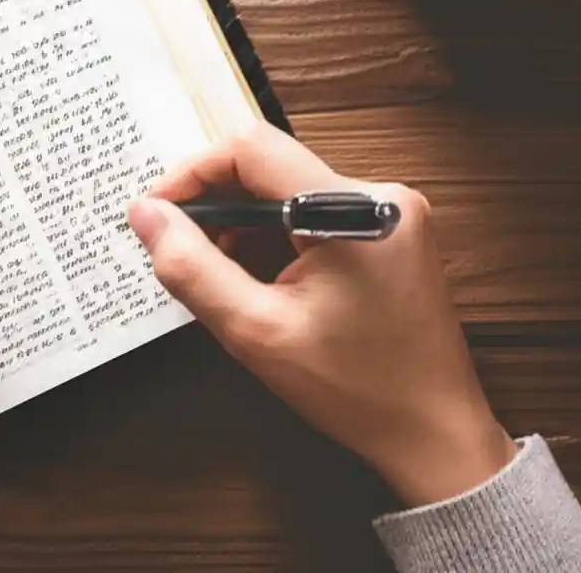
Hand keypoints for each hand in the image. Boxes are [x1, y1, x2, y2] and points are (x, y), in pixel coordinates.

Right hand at [129, 122, 516, 506]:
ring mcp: (390, 214)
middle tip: (177, 248)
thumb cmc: (356, 389)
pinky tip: (257, 280)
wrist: (433, 432)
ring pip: (288, 191)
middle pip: (270, 166)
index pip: (253, 149)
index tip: (156, 211)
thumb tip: (146, 215)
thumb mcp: (257, 331)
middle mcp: (380, 196)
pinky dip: (274, 236)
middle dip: (215, 203)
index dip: (193, 171)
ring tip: (218, 275)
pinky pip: (314, 213)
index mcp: (353, 210)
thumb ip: (193, 268)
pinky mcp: (389, 234)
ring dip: (243, 223)